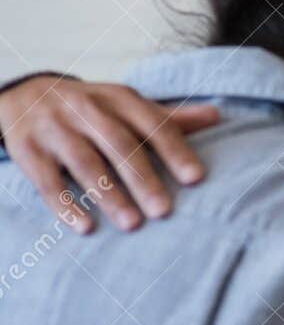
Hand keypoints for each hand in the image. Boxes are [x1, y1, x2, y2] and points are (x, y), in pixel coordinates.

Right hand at [0, 75, 219, 232]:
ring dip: (109, 195)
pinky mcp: (27, 148)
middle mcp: (85, 108)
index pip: (151, 123)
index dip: (174, 150)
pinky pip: (46, 179)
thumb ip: (168, 117)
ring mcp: (53, 127)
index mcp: (118, 99)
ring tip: (132, 225)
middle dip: (143, 178)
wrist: (24, 95)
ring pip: (84, 162)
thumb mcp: (127, 107)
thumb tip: (217, 116)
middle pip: (118, 144)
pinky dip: (65, 205)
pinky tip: (85, 228)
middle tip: (164, 212)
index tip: (196, 179)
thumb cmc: (93, 110)